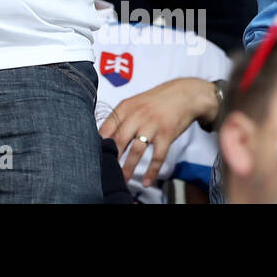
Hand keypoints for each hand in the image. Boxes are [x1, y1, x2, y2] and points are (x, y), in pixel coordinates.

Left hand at [100, 77, 217, 186]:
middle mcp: (137, 116)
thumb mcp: (134, 103)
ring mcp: (152, 125)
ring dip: (128, 168)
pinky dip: (151, 171)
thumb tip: (103, 137)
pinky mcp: (166, 135)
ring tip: (122, 180)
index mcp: (125, 108)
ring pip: (136, 151)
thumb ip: (120, 118)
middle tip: (105, 172)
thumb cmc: (155, 101)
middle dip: (110, 158)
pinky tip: (147, 181)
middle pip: (118, 140)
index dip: (98, 144)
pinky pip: (157, 157)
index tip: (94, 157)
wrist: (183, 94)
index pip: (106, 128)